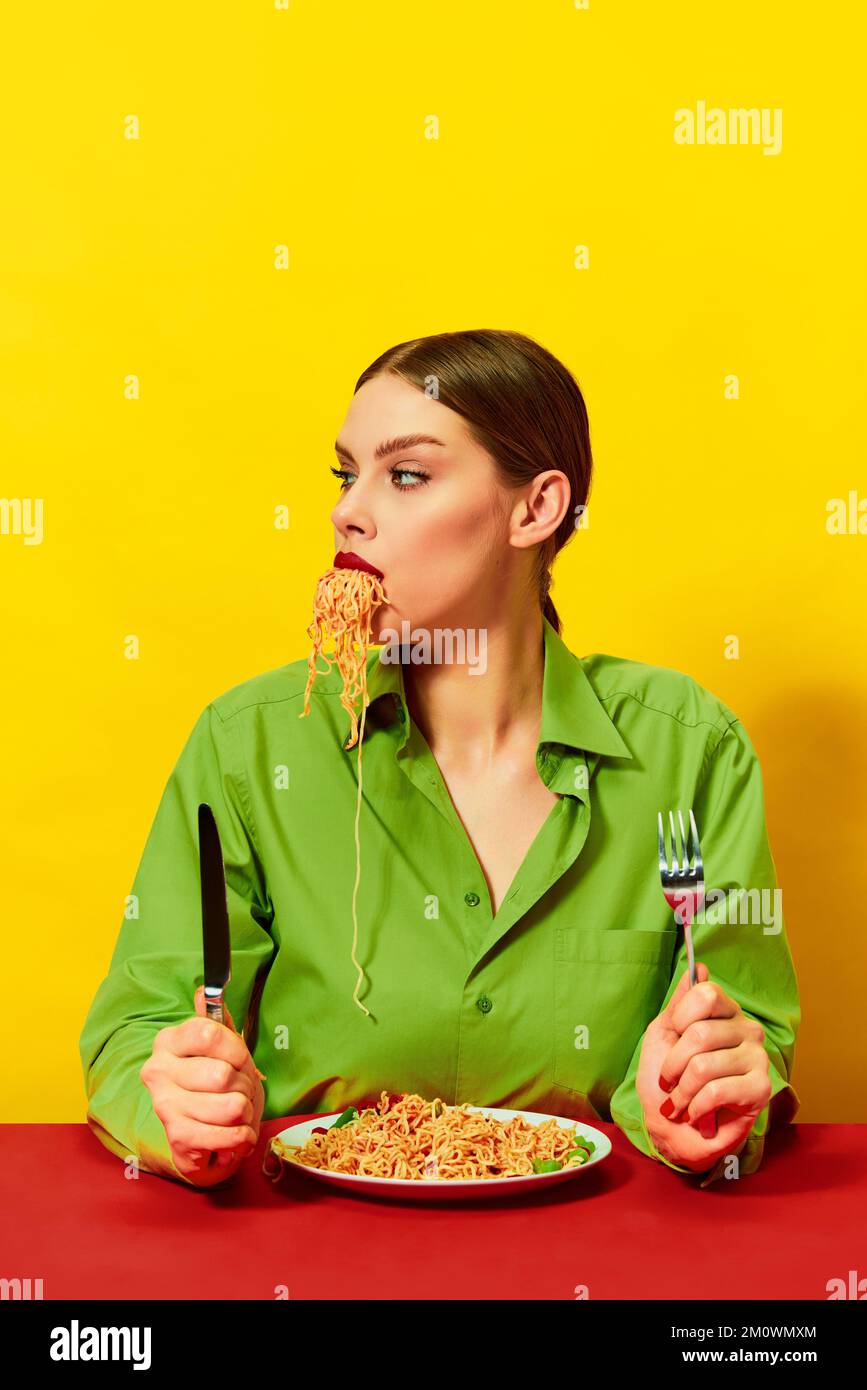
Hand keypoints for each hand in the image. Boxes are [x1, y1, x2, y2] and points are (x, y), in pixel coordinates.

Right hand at [139, 987, 265, 1187]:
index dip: (237, 1050)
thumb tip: (204, 991)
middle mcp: (158, 1070)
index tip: (240, 1060)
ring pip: (231, 1106)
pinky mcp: (177, 1136)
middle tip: (241, 1091)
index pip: (210, 1034)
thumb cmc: (215, 1087)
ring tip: (237, 1113)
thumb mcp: (222, 1049)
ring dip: (246, 1112)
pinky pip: (229, 1135)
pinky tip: (235, 1134)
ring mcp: (164, 1104)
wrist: (202, 1137)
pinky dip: (243, 1137)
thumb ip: (217, 1020)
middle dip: (245, 1086)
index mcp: (168, 1041)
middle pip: (223, 1074)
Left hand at [636, 962, 770, 1172]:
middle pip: (699, 1033)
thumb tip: (700, 968)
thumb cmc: (667, 1081)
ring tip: (681, 1103)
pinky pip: (718, 1091)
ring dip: (682, 1093)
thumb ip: (679, 1004)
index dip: (679, 1018)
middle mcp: (746, 1029)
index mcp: (724, 1012)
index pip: (706, 994)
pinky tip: (697, 1114)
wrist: (673, 1130)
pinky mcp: (761, 1089)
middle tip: (669, 1082)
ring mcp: (757, 1058)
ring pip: (704, 1066)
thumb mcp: (663, 1035)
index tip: (673, 1038)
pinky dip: (696, 1107)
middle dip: (673, 1065)